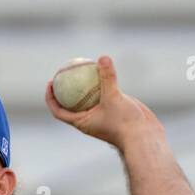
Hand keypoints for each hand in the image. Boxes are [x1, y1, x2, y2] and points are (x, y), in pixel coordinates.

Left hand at [45, 55, 163, 150]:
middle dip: (65, 88)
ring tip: (83, 65)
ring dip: (85, 83)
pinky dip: (102, 82)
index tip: (50, 83)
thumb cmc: (125, 123)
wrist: (144, 137)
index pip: (59, 111)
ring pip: (89, 96)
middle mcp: (89, 118)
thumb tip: (102, 58)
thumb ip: (108, 78)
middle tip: (64, 70)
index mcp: (82, 122)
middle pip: (71, 102)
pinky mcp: (114, 108)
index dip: (51, 99)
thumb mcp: (114, 98)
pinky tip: (103, 67)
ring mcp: (101, 113)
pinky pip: (104, 92)